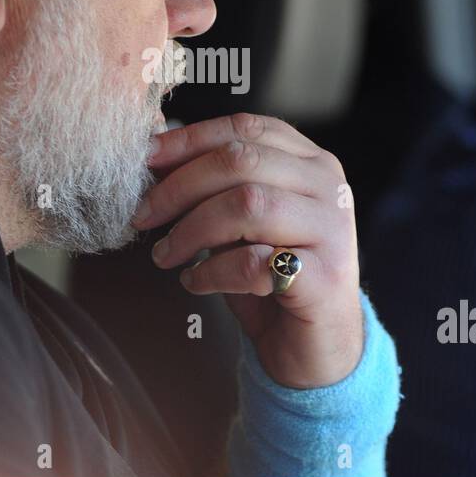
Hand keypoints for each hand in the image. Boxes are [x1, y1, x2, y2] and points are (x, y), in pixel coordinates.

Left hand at [132, 112, 363, 388]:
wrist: (317, 348)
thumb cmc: (272, 277)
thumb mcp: (242, 222)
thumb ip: (215, 187)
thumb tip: (154, 157)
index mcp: (310, 162)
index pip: (246, 128)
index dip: (189, 140)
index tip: (145, 160)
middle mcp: (329, 188)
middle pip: (241, 160)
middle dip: (179, 187)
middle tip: (143, 216)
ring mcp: (332, 230)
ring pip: (248, 204)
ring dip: (191, 230)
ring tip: (166, 255)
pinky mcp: (324, 277)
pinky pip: (252, 262)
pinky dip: (210, 271)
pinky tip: (195, 282)